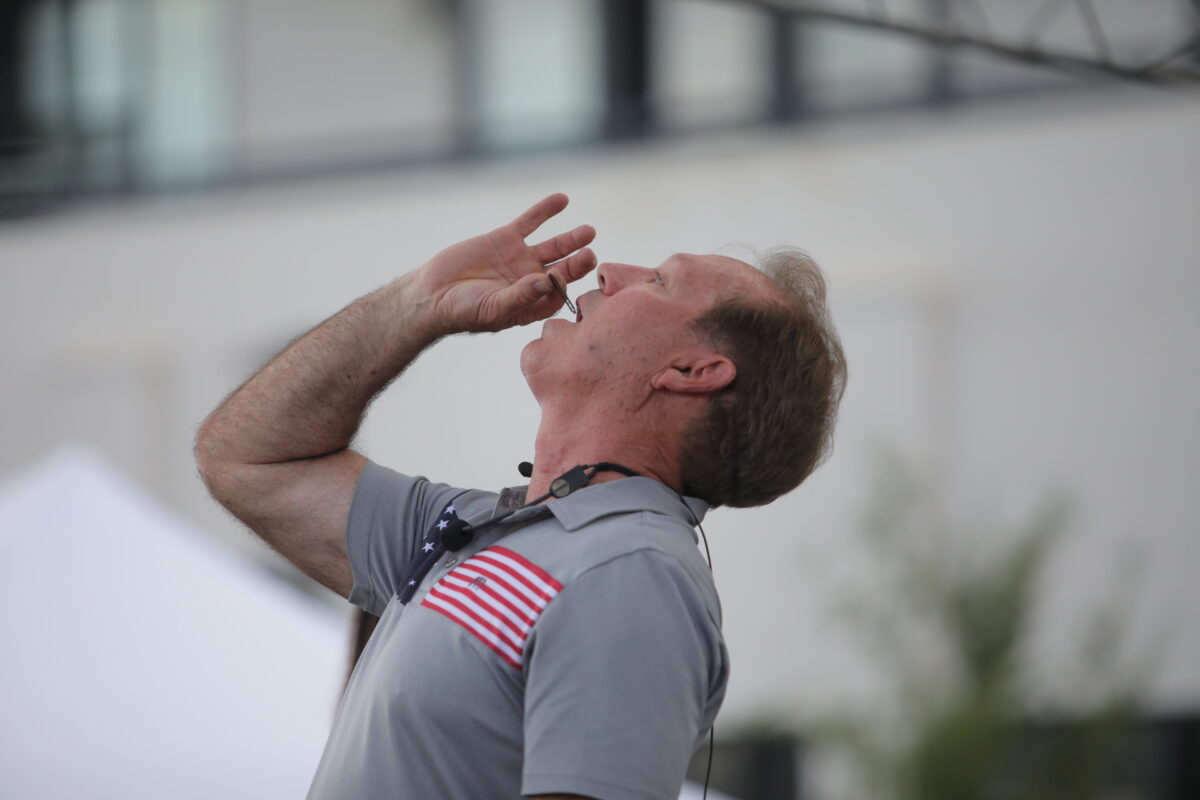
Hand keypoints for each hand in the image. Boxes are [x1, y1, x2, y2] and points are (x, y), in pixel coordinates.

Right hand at [418, 193, 596, 332]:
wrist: (433, 293)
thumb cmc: (463, 310)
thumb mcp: (493, 308)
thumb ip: (521, 296)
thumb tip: (547, 281)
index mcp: (533, 304)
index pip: (558, 295)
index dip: (563, 287)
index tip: (560, 278)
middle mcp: (532, 281)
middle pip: (562, 269)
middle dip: (577, 262)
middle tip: (590, 254)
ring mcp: (521, 259)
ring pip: (553, 246)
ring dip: (571, 238)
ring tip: (588, 232)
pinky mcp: (506, 239)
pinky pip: (530, 222)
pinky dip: (545, 210)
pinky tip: (562, 199)